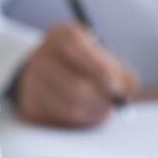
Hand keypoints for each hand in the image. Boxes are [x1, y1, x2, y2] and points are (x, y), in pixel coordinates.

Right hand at [14, 21, 139, 126]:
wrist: (56, 76)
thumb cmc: (89, 65)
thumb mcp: (107, 60)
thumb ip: (122, 73)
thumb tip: (124, 89)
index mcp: (59, 35)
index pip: (74, 45)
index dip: (97, 66)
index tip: (114, 84)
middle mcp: (41, 56)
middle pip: (74, 84)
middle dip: (100, 98)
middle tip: (114, 103)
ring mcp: (33, 82)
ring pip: (70, 107)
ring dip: (94, 111)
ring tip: (103, 106)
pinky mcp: (33, 107)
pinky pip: (62, 121)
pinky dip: (81, 120)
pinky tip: (87, 111)